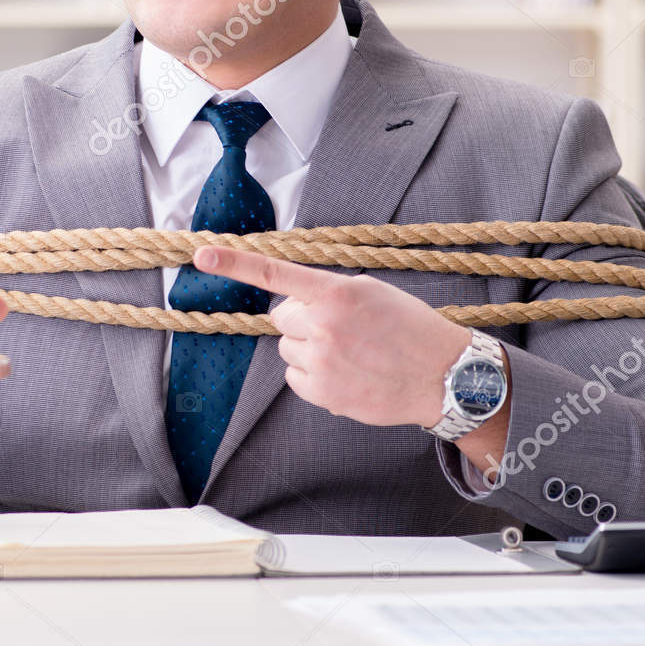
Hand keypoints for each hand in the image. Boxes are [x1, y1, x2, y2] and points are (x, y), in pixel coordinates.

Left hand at [190, 245, 472, 429]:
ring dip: (309, 347)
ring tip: (350, 352)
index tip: (201, 254)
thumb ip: (329, 291)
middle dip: (302, 320)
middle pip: (281, 318)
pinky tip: (346, 372)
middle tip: (340, 327)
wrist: (443, 375)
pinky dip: (313, 374)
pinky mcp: (322, 391)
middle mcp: (323, 324)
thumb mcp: (372, 292)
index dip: (234, 262)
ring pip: (287, 348)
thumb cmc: (410, 328)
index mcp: (336, 292)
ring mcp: (321, 360)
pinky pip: (295, 376)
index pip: (275, 273)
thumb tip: (292, 302)